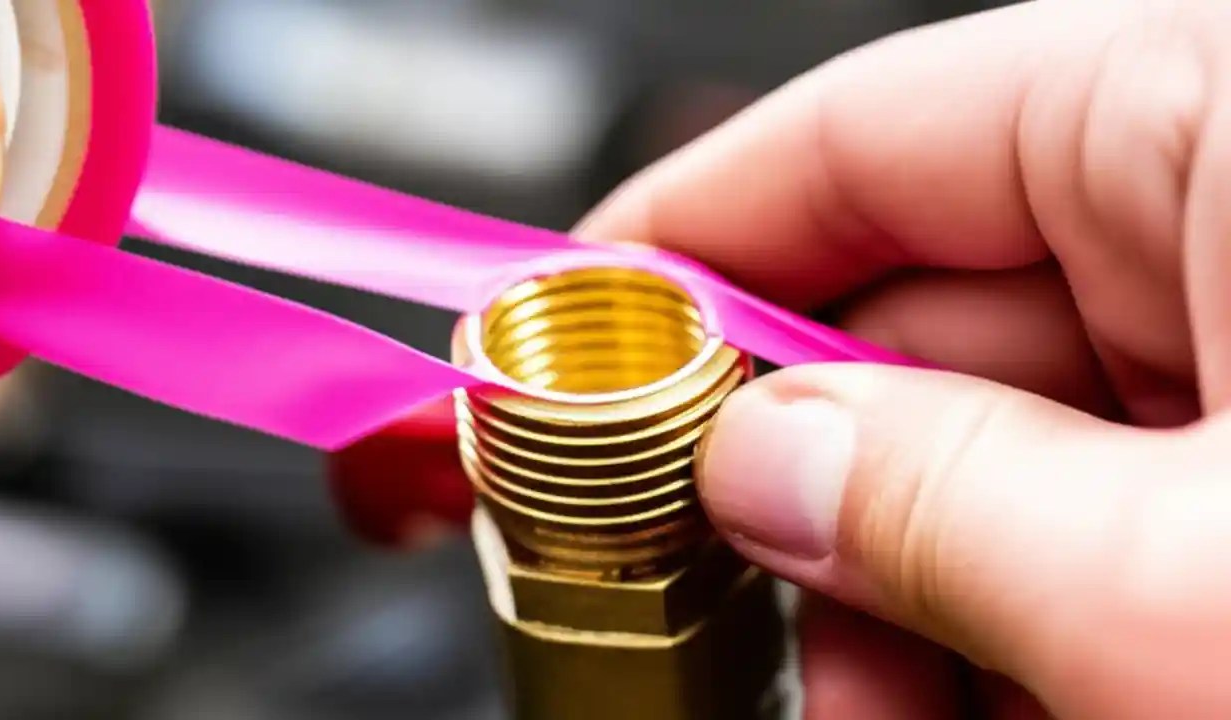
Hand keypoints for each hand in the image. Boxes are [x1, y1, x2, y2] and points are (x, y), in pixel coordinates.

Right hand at [579, 1, 1230, 717]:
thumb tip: (763, 465)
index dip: (700, 230)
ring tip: (863, 704)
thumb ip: (938, 501)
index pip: (882, 128)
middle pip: (923, 311)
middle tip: (701, 578)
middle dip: (803, 473)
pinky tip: (964, 705)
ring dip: (898, 587)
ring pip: (1001, 443)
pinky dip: (1008, 619)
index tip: (583, 324)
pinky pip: (1095, 518)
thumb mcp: (1182, 587)